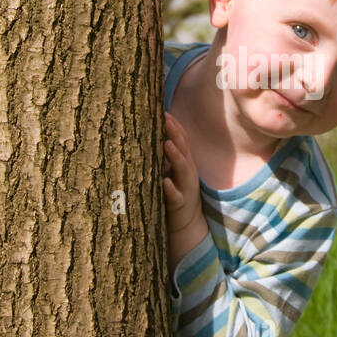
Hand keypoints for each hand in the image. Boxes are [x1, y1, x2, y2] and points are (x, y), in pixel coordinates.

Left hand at [163, 111, 201, 234]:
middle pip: (183, 150)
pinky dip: (170, 188)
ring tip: (167, 144)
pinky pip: (176, 196)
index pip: (182, 140)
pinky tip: (164, 182)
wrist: (187, 225)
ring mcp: (185, 188)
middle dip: (175, 134)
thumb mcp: (171, 173)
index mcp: (185, 164)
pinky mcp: (179, 204)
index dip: (175, 126)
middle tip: (165, 119)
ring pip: (183, 170)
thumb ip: (164, 157)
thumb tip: (148, 136)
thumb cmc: (175, 194)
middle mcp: (188, 173)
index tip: (163, 111)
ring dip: (175, 156)